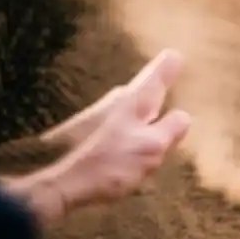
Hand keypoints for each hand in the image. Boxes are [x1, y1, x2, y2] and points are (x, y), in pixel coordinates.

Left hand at [32, 50, 191, 220]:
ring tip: (152, 134)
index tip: (177, 55)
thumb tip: (183, 115)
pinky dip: (126, 136)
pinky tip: (126, 155)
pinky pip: (115, 130)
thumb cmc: (107, 163)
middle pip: (143, 94)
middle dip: (156, 96)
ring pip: (129, 114)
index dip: (169, 67)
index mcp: (134, 100)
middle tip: (168, 94)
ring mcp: (97, 118)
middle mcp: (115, 102)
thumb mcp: (152, 147)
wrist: (55, 183)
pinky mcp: (83, 136)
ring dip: (141, 120)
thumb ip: (171, 129)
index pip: (157, 75)